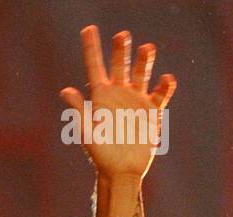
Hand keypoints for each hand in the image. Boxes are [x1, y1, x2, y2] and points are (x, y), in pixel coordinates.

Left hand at [60, 26, 175, 180]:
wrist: (121, 172)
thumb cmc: (101, 155)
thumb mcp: (87, 132)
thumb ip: (79, 109)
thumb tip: (65, 90)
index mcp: (100, 97)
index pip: (94, 67)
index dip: (91, 48)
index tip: (88, 29)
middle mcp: (118, 94)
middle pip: (120, 65)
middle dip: (121, 50)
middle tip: (121, 35)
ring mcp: (136, 100)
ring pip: (141, 74)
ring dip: (143, 61)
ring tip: (146, 48)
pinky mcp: (151, 111)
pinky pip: (160, 95)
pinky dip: (164, 87)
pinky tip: (166, 80)